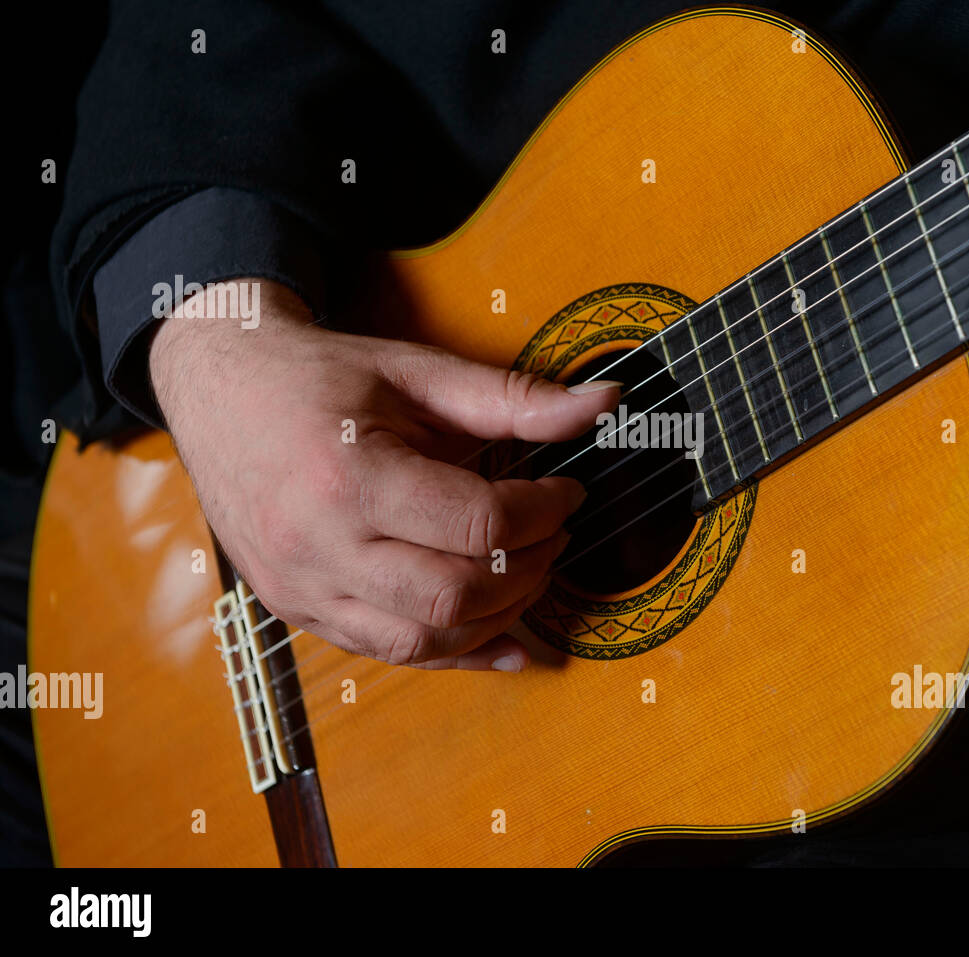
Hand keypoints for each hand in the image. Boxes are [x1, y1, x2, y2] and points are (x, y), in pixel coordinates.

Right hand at [148, 278, 619, 669]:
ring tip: (525, 571)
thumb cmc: (317, 376)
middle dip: (528, 570)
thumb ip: (513, 399)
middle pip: (455, 596)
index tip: (566, 493)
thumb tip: (601, 404)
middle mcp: (318, 545)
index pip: (478, 527)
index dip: (543, 514)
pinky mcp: (298, 610)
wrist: (218, 390)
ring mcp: (302, 588)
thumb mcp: (417, 373)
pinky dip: (454, 655)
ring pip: (424, 641)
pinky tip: (504, 643)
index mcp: (349, 475)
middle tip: (553, 535)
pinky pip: (389, 655)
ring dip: (496, 617)